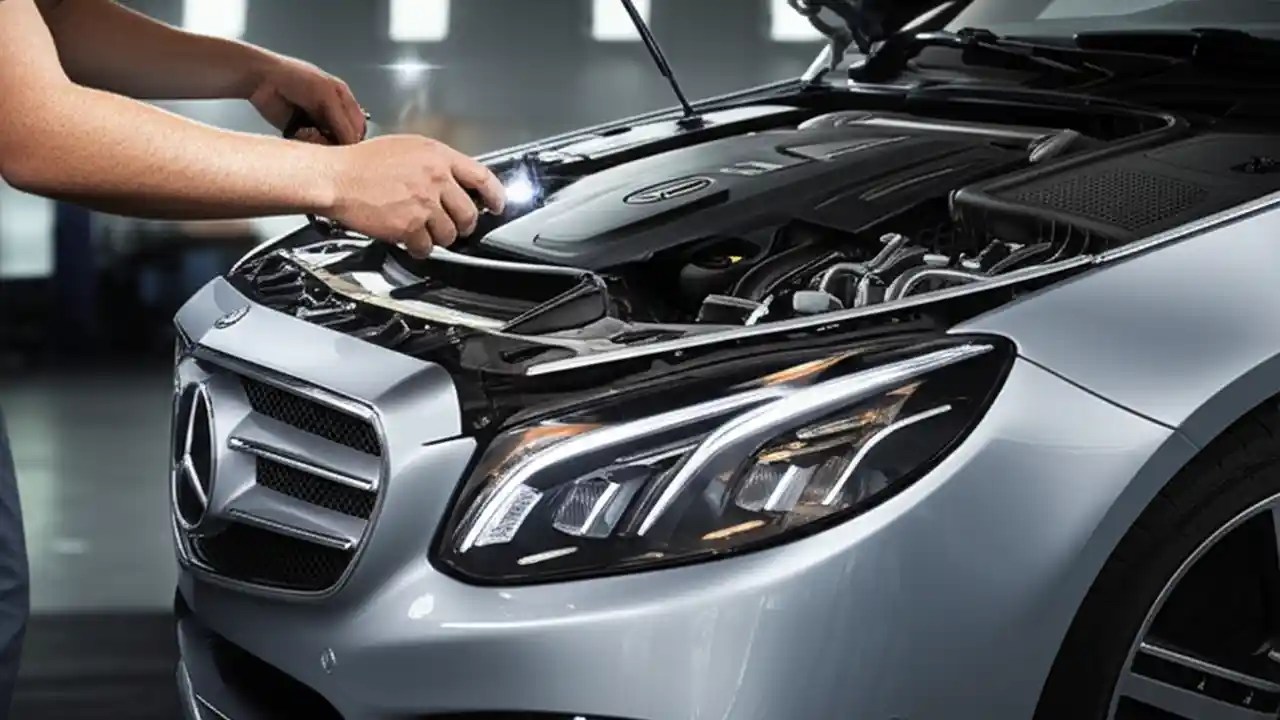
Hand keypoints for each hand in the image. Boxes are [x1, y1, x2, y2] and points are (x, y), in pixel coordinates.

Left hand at [248, 54, 366, 144]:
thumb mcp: (327, 95)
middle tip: (328, 138)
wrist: (263, 80)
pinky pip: (312, 146)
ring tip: (311, 132)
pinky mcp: (301, 133)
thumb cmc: (298, 79)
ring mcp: (317, 124)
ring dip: (324, 143)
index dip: (356, 137)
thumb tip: (353, 144)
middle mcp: (332, 114)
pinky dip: (310, 143)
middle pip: (345, 137)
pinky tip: (302, 133)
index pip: (358, 125)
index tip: (350, 147)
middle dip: (339, 141)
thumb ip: (342, 120)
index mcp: (343, 100)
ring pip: (329, 144)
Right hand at [325, 136, 506, 257]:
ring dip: (439, 237)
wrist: (336, 178)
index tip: (496, 205)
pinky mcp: (409, 226)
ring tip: (423, 230)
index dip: (495, 195)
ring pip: (450, 234)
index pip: (482, 177)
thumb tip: (454, 181)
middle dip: (464, 224)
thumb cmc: (363, 162)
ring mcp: (424, 204)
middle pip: (469, 213)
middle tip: (454, 226)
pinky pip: (427, 247)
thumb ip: (434, 163)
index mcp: (438, 156)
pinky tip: (410, 240)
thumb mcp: (406, 148)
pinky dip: (420, 249)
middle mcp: (436, 179)